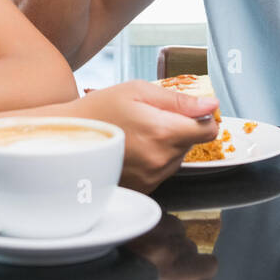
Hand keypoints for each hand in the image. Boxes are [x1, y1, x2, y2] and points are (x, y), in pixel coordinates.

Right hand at [66, 79, 218, 191]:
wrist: (68, 138)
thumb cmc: (99, 110)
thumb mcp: (138, 91)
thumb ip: (179, 100)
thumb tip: (211, 105)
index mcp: (163, 132)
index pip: (208, 130)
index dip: (202, 117)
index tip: (189, 111)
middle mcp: (160, 160)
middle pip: (192, 143)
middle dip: (179, 128)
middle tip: (150, 117)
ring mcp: (151, 177)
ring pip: (178, 157)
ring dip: (167, 144)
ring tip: (138, 133)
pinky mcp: (143, 187)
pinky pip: (162, 170)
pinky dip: (154, 159)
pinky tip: (133, 149)